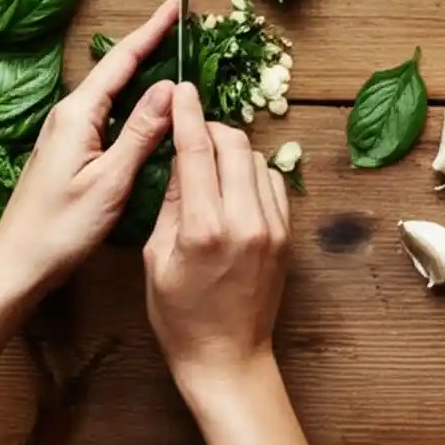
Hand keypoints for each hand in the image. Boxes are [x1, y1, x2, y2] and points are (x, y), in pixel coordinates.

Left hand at [0, 0, 178, 291]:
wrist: (17, 265)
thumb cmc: (61, 228)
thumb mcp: (111, 179)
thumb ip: (141, 131)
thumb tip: (171, 88)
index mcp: (77, 114)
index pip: (122, 60)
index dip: (152, 31)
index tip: (175, 4)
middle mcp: (68, 116)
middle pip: (117, 69)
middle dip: (151, 44)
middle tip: (183, 25)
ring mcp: (67, 133)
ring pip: (114, 92)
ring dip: (144, 73)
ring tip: (174, 56)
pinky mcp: (70, 151)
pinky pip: (109, 113)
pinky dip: (135, 101)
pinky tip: (151, 107)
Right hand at [144, 83, 290, 382]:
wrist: (227, 356)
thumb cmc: (180, 316)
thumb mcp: (157, 257)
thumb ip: (170, 202)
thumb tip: (178, 158)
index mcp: (203, 227)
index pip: (196, 151)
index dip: (187, 114)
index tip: (182, 89)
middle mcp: (245, 221)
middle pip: (234, 145)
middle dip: (211, 127)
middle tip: (192, 128)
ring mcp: (273, 227)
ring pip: (257, 161)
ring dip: (233, 151)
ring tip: (210, 162)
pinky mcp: (287, 236)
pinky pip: (274, 185)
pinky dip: (253, 174)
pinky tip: (234, 186)